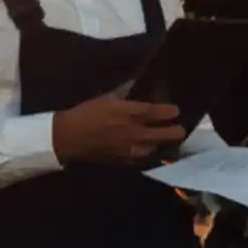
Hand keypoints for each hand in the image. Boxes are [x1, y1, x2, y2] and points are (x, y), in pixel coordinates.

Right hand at [52, 94, 184, 165]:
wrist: (67, 138)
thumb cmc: (86, 113)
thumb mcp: (107, 98)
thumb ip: (125, 94)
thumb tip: (138, 86)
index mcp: (130, 114)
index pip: (159, 113)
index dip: (171, 112)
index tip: (176, 110)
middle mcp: (135, 133)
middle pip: (165, 135)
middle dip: (176, 131)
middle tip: (180, 128)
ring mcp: (131, 150)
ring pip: (156, 148)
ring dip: (162, 143)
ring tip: (166, 138)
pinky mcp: (125, 161)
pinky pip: (143, 157)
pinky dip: (148, 152)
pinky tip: (149, 147)